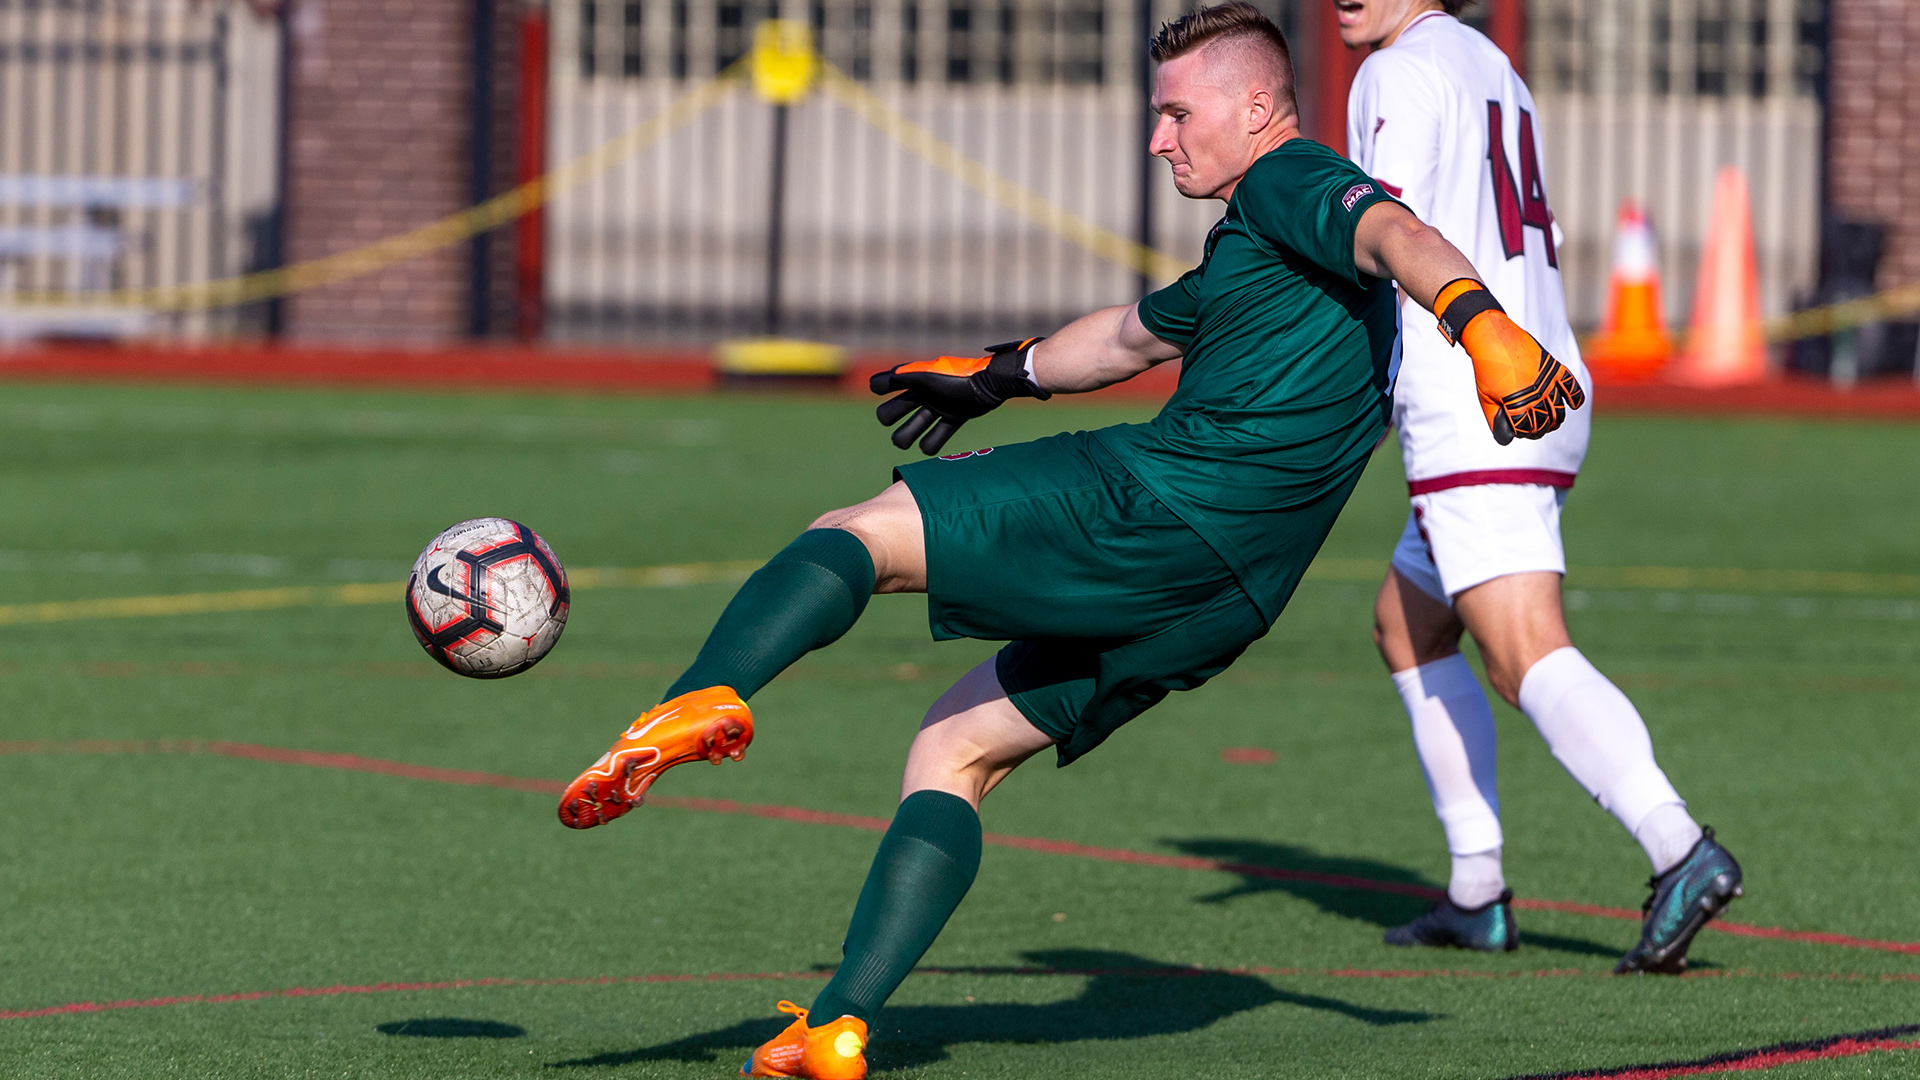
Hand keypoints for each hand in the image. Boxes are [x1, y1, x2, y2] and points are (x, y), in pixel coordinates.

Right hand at [870, 338, 1048, 454]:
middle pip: (898, 409)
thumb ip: (902, 378)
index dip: (881, 388)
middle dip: (890, 417)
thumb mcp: (927, 377)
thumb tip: (872, 384)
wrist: (991, 385)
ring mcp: (939, 406)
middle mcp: (924, 392)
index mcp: (916, 378)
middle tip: (889, 424)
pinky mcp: (954, 417)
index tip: (880, 392)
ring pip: (916, 425)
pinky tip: (926, 447)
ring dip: (906, 436)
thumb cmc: (957, 377)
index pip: (888, 382)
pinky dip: (931, 443)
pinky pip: (938, 434)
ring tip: (903, 443)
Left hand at [1434, 280, 1584, 444]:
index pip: (1526, 429)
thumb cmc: (1486, 369)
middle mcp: (1535, 394)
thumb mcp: (1485, 397)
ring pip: (1559, 410)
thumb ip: (1495, 419)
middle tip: (1534, 428)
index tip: (1519, 430)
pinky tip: (1573, 406)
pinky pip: (1572, 387)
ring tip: (1550, 422)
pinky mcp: (1554, 368)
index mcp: (1516, 403)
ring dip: (1555, 420)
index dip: (1523, 433)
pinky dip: (1575, 398)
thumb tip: (1505, 438)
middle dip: (1539, 429)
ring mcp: (1547, 381)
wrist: (1492, 338)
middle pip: (1545, 422)